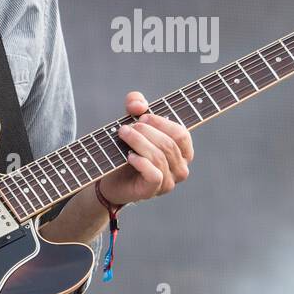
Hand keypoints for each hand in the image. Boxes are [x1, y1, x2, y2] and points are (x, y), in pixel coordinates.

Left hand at [97, 91, 193, 205]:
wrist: (111, 178)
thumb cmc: (128, 148)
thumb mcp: (132, 119)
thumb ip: (136, 103)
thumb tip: (139, 105)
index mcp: (183, 152)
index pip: (181, 134)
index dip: (161, 122)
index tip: (142, 116)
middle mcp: (180, 168)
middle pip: (168, 144)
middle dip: (146, 131)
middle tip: (126, 127)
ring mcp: (168, 182)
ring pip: (159, 157)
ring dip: (138, 142)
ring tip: (123, 134)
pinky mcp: (153, 190)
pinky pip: (154, 174)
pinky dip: (140, 162)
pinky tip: (128, 156)